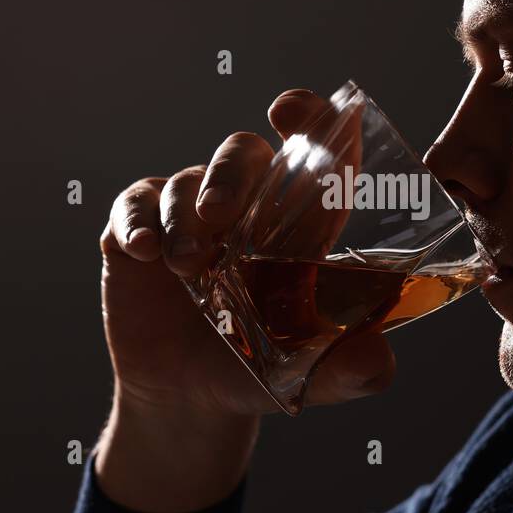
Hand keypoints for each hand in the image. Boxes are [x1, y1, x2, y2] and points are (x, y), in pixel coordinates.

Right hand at [99, 89, 396, 418]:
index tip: (289, 111)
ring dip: (183, 216)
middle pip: (243, 153)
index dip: (309, 118)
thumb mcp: (313, 376)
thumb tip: (378, 363)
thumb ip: (350, 369)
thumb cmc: (261, 371)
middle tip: (219, 216)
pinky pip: (135, 203)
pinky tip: (144, 249)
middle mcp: (245, 206)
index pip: (313, 149)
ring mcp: (189, 216)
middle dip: (230, 174)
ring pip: (187, 180)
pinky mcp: (138, 233)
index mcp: (299, 223)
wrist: (190, 401)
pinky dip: (136, 219)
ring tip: (186, 268)